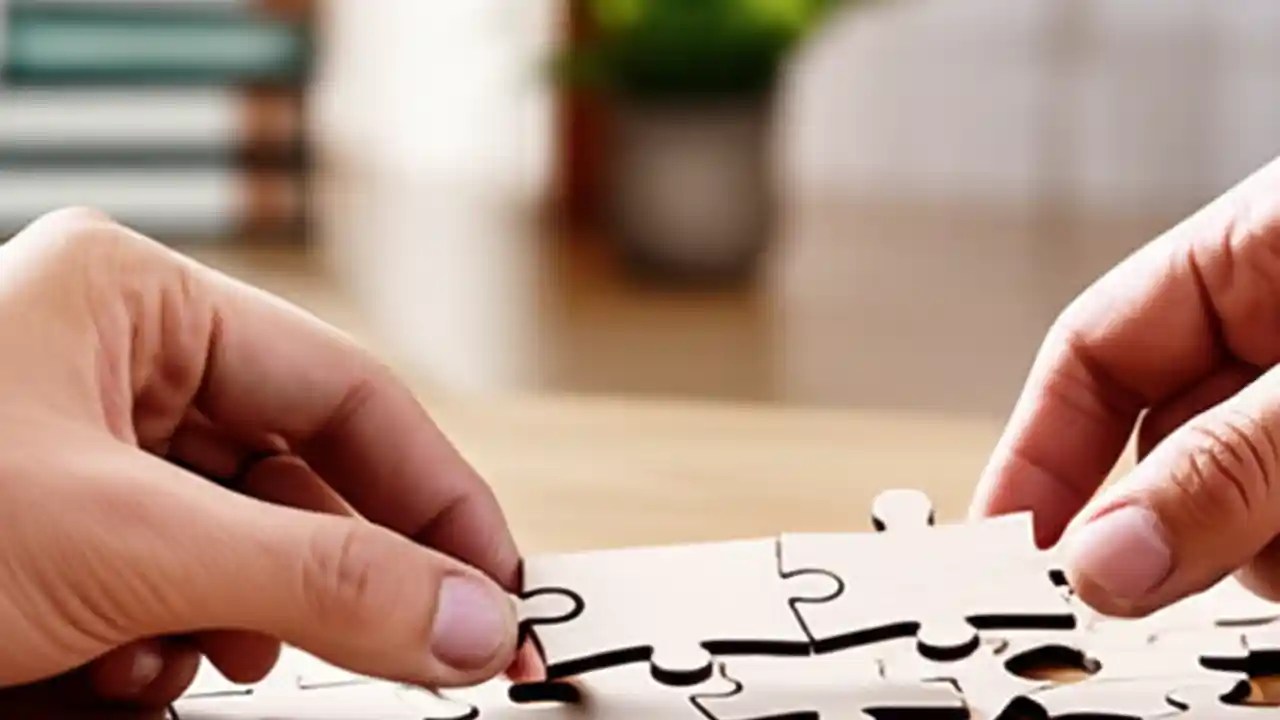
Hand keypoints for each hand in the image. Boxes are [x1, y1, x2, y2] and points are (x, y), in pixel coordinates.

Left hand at [0, 208, 534, 711]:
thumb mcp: (124, 541)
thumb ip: (317, 580)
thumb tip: (469, 620)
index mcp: (132, 298)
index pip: (349, 392)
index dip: (437, 497)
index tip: (494, 588)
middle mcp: (115, 361)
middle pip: (299, 474)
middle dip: (334, 576)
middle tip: (412, 651)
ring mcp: (79, 449)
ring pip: (239, 541)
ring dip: (241, 620)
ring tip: (205, 657)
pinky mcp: (54, 532)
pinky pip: (169, 583)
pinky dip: (170, 643)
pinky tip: (123, 668)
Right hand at [970, 155, 1279, 617]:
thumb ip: (1222, 466)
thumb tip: (1106, 562)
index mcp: (1251, 256)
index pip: (1094, 353)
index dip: (1035, 451)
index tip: (999, 547)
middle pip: (1166, 448)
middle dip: (1162, 526)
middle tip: (1145, 594)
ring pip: (1244, 512)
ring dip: (1259, 553)